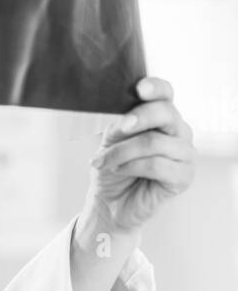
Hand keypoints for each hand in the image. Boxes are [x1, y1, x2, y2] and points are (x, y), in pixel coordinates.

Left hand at [86, 76, 195, 232]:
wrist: (110, 202)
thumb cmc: (113, 168)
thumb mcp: (111, 141)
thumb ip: (120, 124)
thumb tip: (123, 116)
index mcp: (162, 116)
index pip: (166, 93)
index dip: (155, 87)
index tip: (140, 88)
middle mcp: (179, 131)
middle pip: (166, 113)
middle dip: (139, 118)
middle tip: (119, 129)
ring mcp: (185, 154)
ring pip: (155, 142)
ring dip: (123, 152)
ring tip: (106, 161)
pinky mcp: (184, 177)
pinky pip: (158, 165)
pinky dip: (132, 166)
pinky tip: (120, 170)